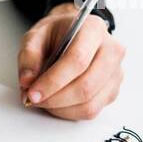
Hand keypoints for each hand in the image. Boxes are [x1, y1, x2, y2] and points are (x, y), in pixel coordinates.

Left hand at [17, 3, 124, 120]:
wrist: (74, 34)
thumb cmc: (57, 33)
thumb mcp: (36, 35)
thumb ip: (29, 56)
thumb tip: (27, 81)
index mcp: (93, 29)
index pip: (77, 60)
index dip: (53, 81)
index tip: (33, 92)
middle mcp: (111, 50)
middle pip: (86, 85)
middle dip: (55, 98)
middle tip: (33, 99)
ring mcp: (115, 72)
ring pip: (90, 103)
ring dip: (61, 108)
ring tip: (43, 100)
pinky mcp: (113, 90)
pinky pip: (92, 110)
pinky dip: (69, 112)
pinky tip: (57, 103)